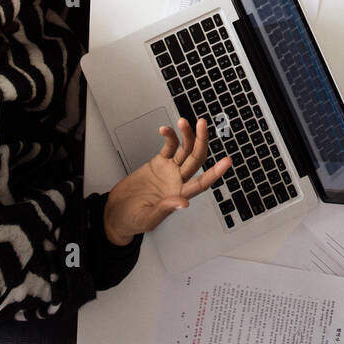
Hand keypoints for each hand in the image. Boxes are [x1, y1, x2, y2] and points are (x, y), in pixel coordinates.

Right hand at [103, 117, 232, 244]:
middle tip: (202, 124)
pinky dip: (169, 137)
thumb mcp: (147, 219)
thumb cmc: (131, 220)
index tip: (227, 161)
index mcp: (178, 195)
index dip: (215, 172)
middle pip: (196, 158)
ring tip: (183, 122)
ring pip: (184, 148)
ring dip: (186, 134)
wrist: (116, 212)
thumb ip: (164, 210)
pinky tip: (165, 130)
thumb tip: (184, 203)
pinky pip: (168, 147)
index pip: (202, 182)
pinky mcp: (158, 163)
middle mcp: (178, 181)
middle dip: (201, 140)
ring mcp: (169, 170)